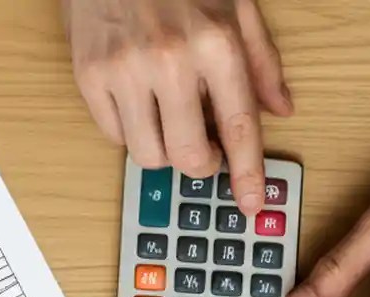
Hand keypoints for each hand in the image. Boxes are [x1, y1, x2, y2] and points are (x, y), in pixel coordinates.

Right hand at [62, 0, 291, 214]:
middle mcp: (170, 59)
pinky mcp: (88, 74)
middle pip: (188, 155)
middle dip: (200, 163)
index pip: (239, 126)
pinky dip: (128, 129)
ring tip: (167, 118)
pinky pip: (113, 135)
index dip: (247, 173)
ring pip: (147, 154)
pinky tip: (136, 99)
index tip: (251, 204)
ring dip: (162, 149)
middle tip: (204, 151)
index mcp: (216, 42)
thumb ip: (261, 61)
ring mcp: (124, 69)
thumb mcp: (235, 4)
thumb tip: (280, 110)